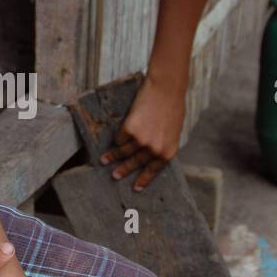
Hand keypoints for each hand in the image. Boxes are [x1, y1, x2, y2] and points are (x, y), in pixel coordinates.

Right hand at [99, 71, 185, 188]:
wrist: (166, 89)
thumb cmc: (172, 107)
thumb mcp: (173, 131)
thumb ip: (162, 144)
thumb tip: (150, 154)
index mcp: (168, 152)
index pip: (153, 171)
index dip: (144, 180)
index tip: (136, 188)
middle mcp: (154, 150)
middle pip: (135, 164)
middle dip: (123, 170)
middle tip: (114, 176)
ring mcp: (141, 141)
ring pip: (123, 153)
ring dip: (112, 157)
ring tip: (103, 161)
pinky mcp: (129, 130)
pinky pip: (120, 138)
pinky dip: (117, 139)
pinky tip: (112, 141)